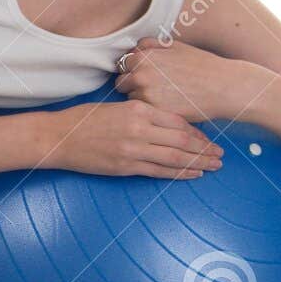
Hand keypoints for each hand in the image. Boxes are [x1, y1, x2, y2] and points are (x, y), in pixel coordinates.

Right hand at [33, 100, 223, 178]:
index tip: (210, 139)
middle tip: (221, 155)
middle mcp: (139, 128)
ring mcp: (133, 149)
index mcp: (137, 109)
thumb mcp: (115, 107)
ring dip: (197, 163)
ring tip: (214, 166)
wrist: (58, 138)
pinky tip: (193, 174)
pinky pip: (159, 171)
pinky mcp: (125, 166)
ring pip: (174, 157)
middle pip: (181, 140)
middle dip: (204, 149)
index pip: (176, 121)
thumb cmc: (84, 120)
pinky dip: (179, 173)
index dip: (197, 132)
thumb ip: (140, 113)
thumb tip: (164, 122)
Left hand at [114, 36, 255, 121]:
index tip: (146, 75)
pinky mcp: (154, 110)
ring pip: (131, 98)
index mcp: (143, 56)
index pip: (122, 65)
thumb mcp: (175, 46)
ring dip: (141, 99)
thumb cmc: (201, 66)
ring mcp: (146, 94)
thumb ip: (150, 45)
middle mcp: (140, 74)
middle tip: (154, 88)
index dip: (133, 70)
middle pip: (122, 83)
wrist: (223, 87)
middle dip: (132, 85)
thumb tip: (133, 48)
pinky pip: (144, 111)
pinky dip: (152, 110)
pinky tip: (167, 105)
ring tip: (164, 97)